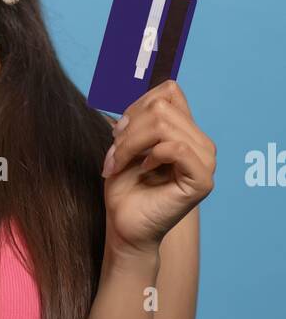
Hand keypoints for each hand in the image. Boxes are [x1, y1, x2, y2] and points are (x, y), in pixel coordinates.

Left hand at [101, 79, 215, 254]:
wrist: (124, 227)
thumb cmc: (125, 189)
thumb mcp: (127, 144)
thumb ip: (140, 117)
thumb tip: (141, 95)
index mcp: (187, 131)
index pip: (168, 91)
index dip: (137, 106)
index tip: (117, 134)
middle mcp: (201, 143)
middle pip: (162, 107)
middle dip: (128, 129)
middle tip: (113, 155)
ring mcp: (206, 161)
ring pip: (165, 125)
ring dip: (132, 143)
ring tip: (119, 164)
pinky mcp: (202, 180)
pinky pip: (176, 148)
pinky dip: (151, 155)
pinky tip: (144, 169)